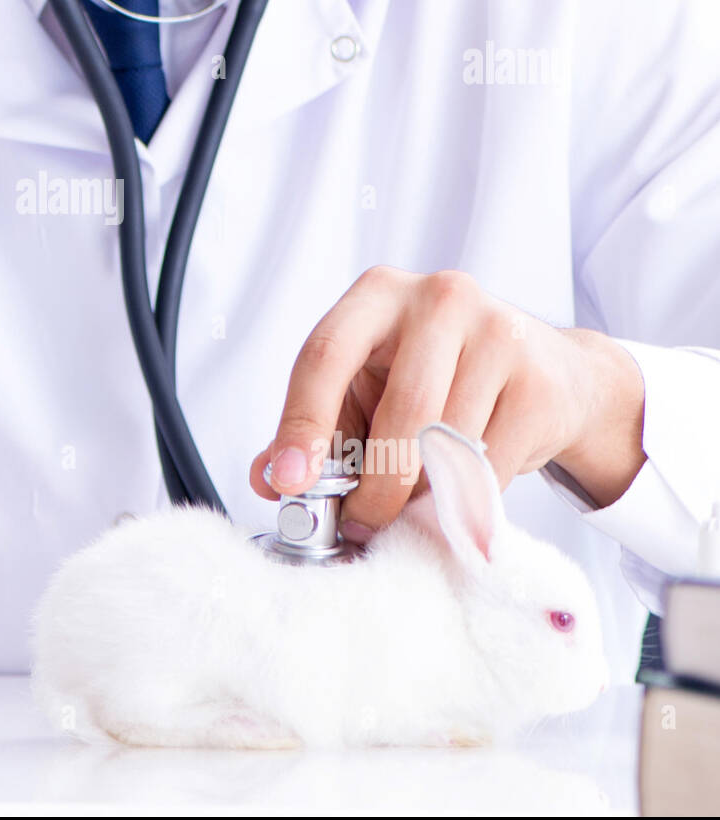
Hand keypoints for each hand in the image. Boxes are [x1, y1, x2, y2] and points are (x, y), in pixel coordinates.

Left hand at [249, 267, 646, 538]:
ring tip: (411, 502)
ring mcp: (497, 332)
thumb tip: (268, 479)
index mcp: (377, 295)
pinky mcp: (539, 380)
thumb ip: (318, 430)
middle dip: (375, 485)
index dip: (302, 423)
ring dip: (421, 494)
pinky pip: (491, 463)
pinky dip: (466, 495)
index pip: (325, 355)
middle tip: (359, 524)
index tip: (290, 481)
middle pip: (399, 410)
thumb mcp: (368, 389)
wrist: (551, 374)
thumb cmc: (438, 379)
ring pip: (446, 443)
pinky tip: (460, 489)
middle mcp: (438, 298)